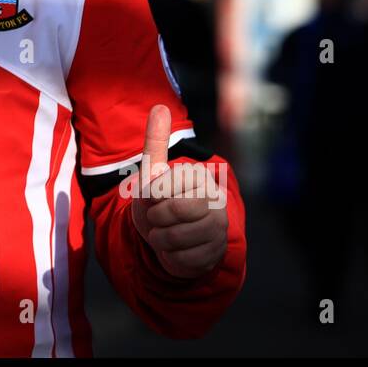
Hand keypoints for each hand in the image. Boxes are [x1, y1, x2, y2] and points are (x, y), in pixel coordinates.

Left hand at [130, 106, 227, 279]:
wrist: (169, 237)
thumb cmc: (161, 202)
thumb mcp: (153, 173)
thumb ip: (156, 143)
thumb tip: (160, 106)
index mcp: (199, 177)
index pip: (163, 187)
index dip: (149, 196)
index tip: (154, 197)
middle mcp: (214, 201)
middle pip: (172, 211)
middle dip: (154, 218)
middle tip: (158, 217)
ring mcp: (217, 229)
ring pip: (174, 238)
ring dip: (159, 238)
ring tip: (165, 232)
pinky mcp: (214, 254)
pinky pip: (180, 260)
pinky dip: (169, 257)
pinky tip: (175, 250)